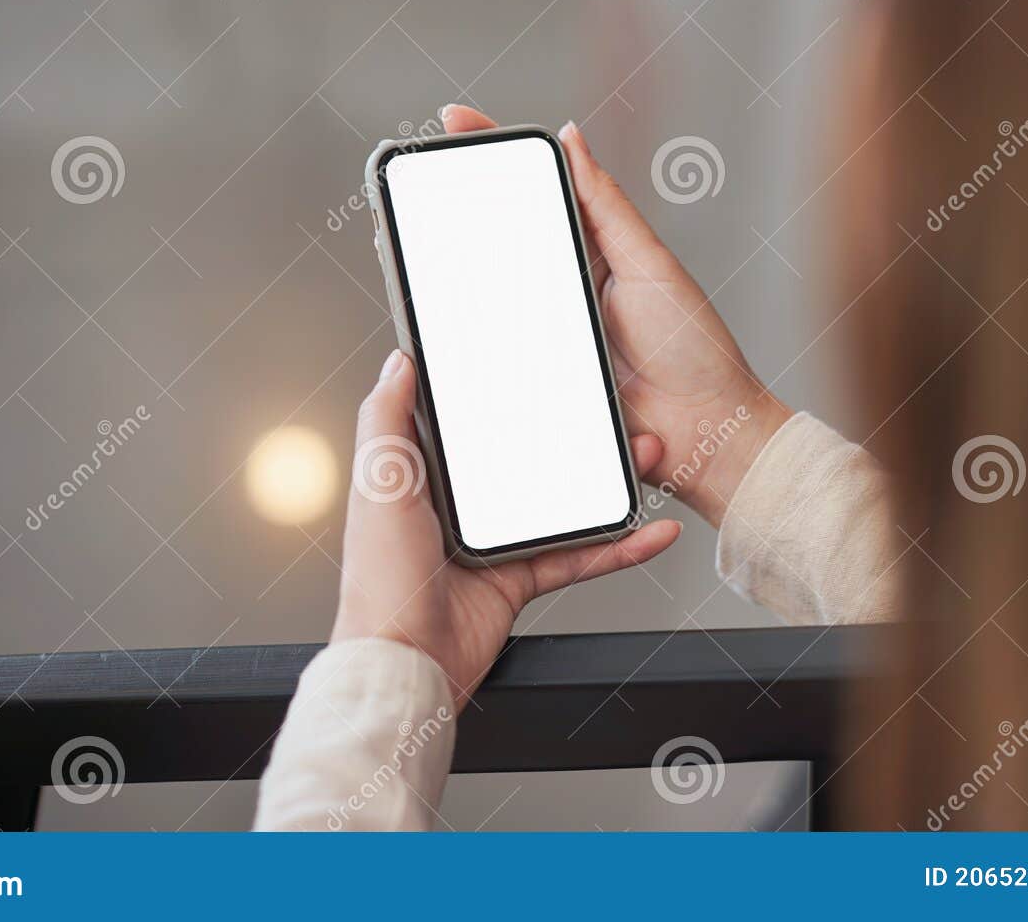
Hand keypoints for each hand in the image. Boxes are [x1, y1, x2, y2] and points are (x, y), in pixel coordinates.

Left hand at [330, 349, 681, 709]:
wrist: (405, 664)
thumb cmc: (380, 581)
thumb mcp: (378, 484)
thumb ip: (385, 421)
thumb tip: (398, 363)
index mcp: (422, 476)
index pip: (467, 423)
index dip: (501, 395)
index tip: (538, 369)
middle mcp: (459, 507)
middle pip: (526, 458)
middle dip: (572, 435)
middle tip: (612, 411)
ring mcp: (493, 544)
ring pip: (562, 503)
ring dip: (607, 485)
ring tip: (645, 458)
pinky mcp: (519, 580)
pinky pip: (577, 556)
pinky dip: (618, 548)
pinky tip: (649, 532)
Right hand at [440, 105, 791, 527]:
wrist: (708, 433)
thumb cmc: (694, 347)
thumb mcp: (648, 264)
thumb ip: (606, 205)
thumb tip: (572, 136)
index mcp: (590, 252)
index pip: (533, 193)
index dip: (492, 156)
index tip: (452, 122)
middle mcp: (562, 291)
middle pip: (494, 245)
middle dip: (448, 214)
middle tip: (413, 180)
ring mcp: (546, 337)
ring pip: (483, 302)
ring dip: (447, 279)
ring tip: (409, 243)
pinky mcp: (536, 384)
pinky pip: (490, 361)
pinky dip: (464, 345)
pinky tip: (437, 327)